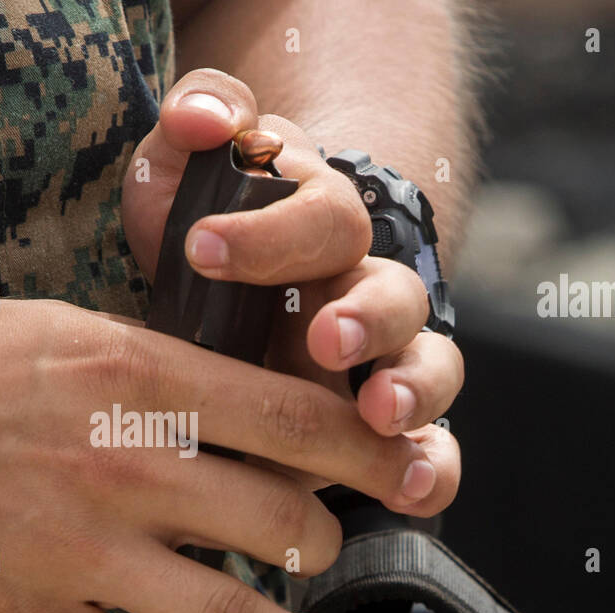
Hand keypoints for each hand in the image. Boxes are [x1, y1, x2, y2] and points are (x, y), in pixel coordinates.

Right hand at [0, 299, 443, 612]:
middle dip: (323, 544)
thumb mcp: (45, 329)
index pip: (300, 418)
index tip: (399, 467)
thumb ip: (136, 365)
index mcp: (136, 378)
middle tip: (324, 551)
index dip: (371, 450)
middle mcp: (127, 464)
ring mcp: (82, 547)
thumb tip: (204, 396)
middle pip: (284, 521)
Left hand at [122, 69, 461, 516]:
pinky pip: (426, 445)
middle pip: (393, 293)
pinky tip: (413, 493)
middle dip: (366, 319)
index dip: (267, 236)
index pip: (321, 215)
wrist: (231, 291)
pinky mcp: (381, 422)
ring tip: (383, 416)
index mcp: (318, 223)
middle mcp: (363, 287)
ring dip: (413, 390)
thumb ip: (199, 119)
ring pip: (429, 365)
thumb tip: (204, 117)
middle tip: (326, 340)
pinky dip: (429, 467)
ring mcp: (382, 358)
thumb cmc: (206, 224)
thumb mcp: (184, 167)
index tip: (200, 249)